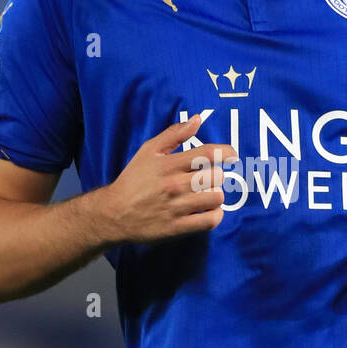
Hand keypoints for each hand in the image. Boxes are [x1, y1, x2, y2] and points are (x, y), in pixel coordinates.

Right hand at [99, 114, 236, 244]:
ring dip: (215, 196)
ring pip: (216, 198)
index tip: (232, 155)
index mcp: (169, 164)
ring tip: (205, 195)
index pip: (207, 154)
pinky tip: (207, 211)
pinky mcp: (178, 228)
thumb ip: (174, 134)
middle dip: (216, 176)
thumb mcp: (148, 151)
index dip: (226, 153)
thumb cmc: (133, 180)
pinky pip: (211, 221)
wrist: (114, 213)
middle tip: (207, 179)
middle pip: (216, 177)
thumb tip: (197, 119)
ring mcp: (177, 208)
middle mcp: (174, 185)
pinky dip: (215, 215)